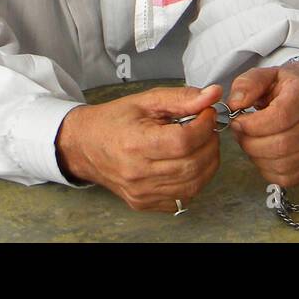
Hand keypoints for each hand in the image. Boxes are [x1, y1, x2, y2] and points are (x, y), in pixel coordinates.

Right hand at [55, 84, 221, 212]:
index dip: (204, 126)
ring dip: (207, 162)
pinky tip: (189, 162)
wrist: (85, 146)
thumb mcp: (146, 100)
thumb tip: (213, 94)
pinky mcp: (144, 204)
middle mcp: (137, 174)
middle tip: (207, 127)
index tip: (207, 114)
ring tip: (201, 143)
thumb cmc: (115, 120)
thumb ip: (181, 98)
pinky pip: (183, 198)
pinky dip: (195, 180)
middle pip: (193, 164)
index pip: (184, 141)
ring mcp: (141, 193)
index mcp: (136, 144)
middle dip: (210, 143)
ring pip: (193, 184)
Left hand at [227, 62, 298, 187]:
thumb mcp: (264, 74)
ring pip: (284, 164)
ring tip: (250, 142)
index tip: (238, 121)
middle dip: (251, 143)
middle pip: (281, 145)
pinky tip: (263, 155)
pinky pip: (289, 177)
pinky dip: (269, 170)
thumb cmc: (285, 85)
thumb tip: (235, 104)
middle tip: (240, 133)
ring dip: (258, 158)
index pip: (280, 118)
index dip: (253, 125)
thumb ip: (247, 84)